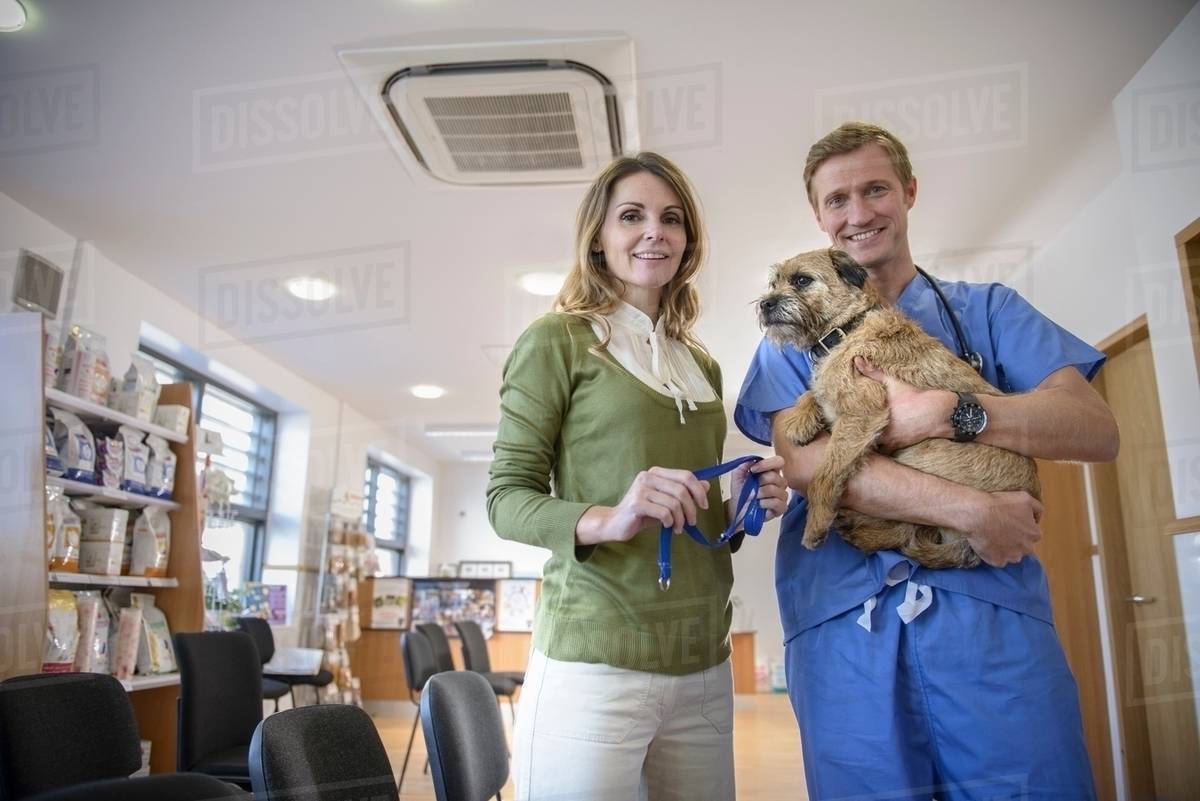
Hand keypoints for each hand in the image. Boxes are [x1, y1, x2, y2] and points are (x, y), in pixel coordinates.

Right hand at [576, 467, 709, 545]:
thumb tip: (707, 485)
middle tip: (692, 522)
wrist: (616, 523)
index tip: (703, 506)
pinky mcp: (636, 503)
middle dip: (691, 509)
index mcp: (656, 473)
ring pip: (674, 503)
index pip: (686, 475)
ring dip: (681, 519)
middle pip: (682, 490)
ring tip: (678, 528)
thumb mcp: (666, 502)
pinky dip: (670, 522)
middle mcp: (648, 477)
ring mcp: (641, 489)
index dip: (698, 490)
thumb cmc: (643, 513)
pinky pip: (664, 513)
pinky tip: (667, 526)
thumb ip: (684, 493)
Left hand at [728, 455, 787, 525]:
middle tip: (751, 488)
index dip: (766, 464)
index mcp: (772, 471)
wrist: (739, 508)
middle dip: (758, 482)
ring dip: (759, 493)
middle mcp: (780, 482)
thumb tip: (751, 461)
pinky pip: (776, 502)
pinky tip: (759, 505)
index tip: (753, 470)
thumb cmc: (741, 492)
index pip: (778, 461)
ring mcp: (782, 495)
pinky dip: (764, 503)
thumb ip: (743, 466)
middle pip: (773, 476)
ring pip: (773, 489)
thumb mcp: (738, 476)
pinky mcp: (782, 507)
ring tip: (754, 498)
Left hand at [853, 357, 954, 451]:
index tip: (842, 418)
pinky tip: (877, 446)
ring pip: (872, 446)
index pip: (853, 421)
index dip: (846, 420)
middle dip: (856, 432)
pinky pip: (885, 452)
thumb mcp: (893, 382)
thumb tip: (857, 360)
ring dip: (867, 442)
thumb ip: (873, 372)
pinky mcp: (898, 446)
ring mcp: (889, 440)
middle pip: (861, 435)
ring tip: (860, 437)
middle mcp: (880, 431)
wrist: (938, 412)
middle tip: (848, 428)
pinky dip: (880, 450)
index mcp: (875, 415)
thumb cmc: (914, 396)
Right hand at [964, 490, 1043, 566]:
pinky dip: (994, 554)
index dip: (1022, 527)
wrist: (977, 514)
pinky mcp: (997, 561)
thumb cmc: (1001, 504)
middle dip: (1016, 540)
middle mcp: (1026, 548)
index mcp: (1034, 534)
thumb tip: (1037, 519)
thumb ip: (1038, 509)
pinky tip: (988, 543)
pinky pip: (998, 560)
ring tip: (994, 537)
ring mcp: (1011, 557)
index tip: (1012, 522)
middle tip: (1003, 530)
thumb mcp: (1025, 498)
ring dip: (1006, 549)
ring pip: (1012, 555)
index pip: (1032, 534)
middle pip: (1023, 546)